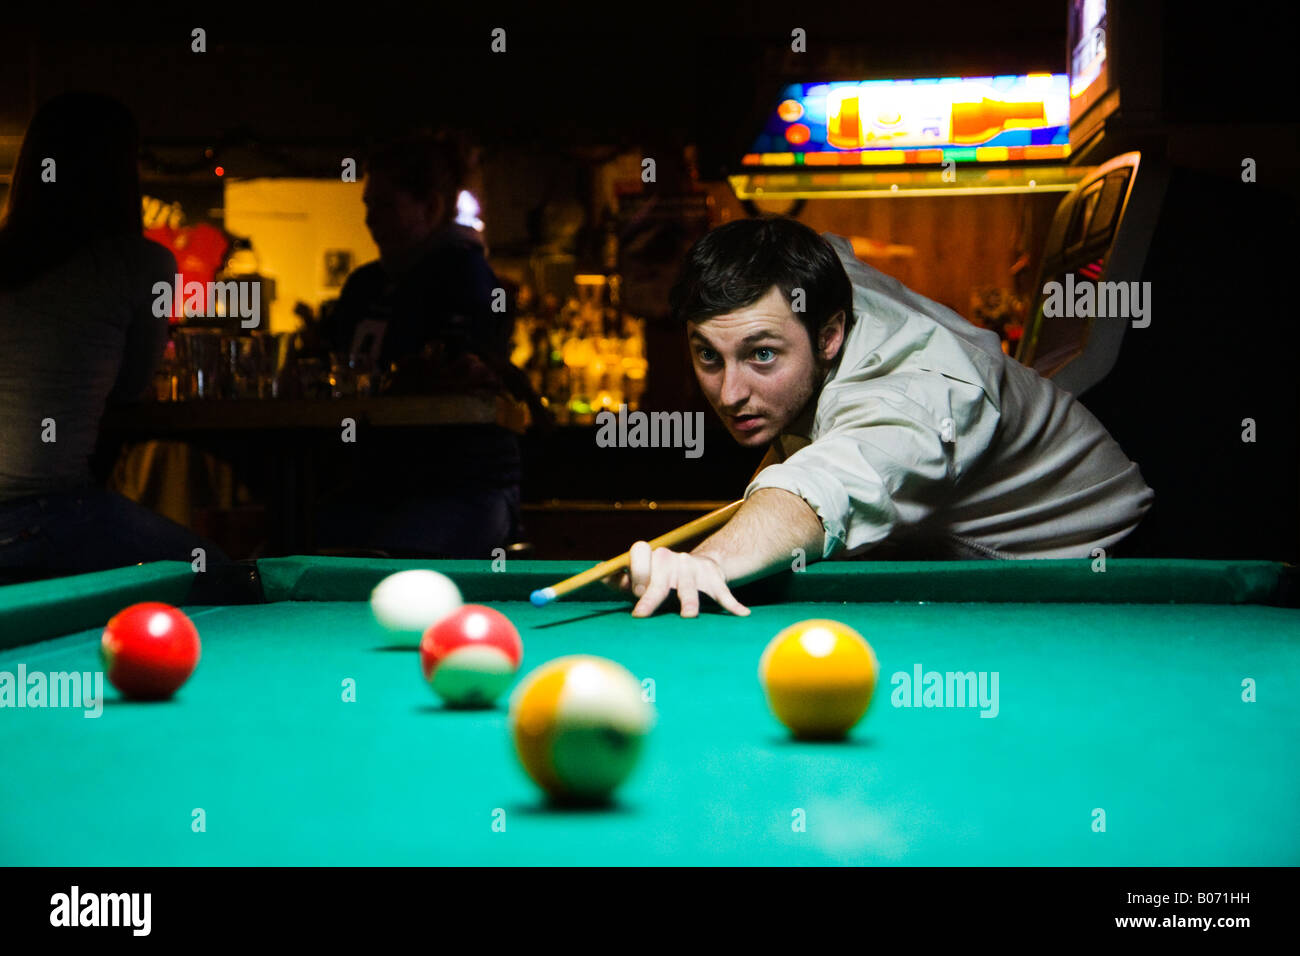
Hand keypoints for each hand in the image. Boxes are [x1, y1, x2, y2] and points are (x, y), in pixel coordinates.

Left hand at [606, 541, 750, 617]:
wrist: (700, 567)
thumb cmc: (662, 578)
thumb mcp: (641, 577)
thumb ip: (620, 578)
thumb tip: (598, 572)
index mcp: (653, 557)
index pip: (640, 553)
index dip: (635, 571)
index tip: (634, 591)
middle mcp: (673, 560)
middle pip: (660, 576)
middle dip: (651, 595)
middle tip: (641, 613)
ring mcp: (694, 571)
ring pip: (689, 588)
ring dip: (688, 603)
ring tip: (688, 617)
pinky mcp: (714, 581)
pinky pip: (723, 593)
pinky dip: (733, 604)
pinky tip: (742, 614)